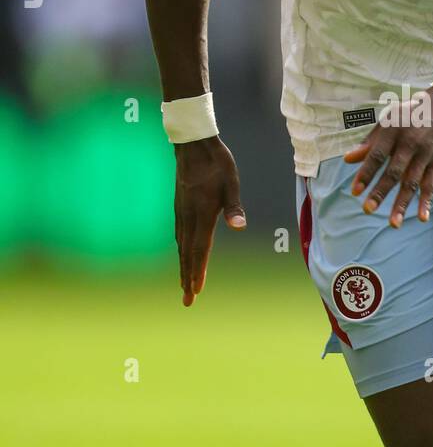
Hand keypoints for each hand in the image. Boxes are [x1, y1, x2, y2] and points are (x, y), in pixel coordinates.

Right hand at [174, 135, 245, 304]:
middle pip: (187, 253)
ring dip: (183, 266)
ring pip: (181, 246)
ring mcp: (181, 212)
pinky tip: (183, 254)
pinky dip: (181, 250)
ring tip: (184, 284)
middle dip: (188, 278)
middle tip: (187, 301)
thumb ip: (234, 206)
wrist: (193, 145)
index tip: (196, 291)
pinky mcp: (179, 207)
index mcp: (202, 213)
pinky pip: (179, 235)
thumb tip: (239, 226)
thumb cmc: (217, 163)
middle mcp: (188, 216)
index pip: (200, 248)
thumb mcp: (231, 183)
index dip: (198, 271)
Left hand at [343, 87, 432, 227]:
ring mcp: (424, 154)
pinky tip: (422, 217)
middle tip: (368, 209)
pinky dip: (427, 201)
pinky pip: (430, 184)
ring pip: (412, 182)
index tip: (354, 191)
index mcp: (393, 131)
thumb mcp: (387, 121)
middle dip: (381, 191)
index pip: (377, 155)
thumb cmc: (409, 115)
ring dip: (402, 204)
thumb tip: (348, 159)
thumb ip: (369, 142)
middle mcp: (410, 144)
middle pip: (394, 172)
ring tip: (393, 223)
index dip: (365, 173)